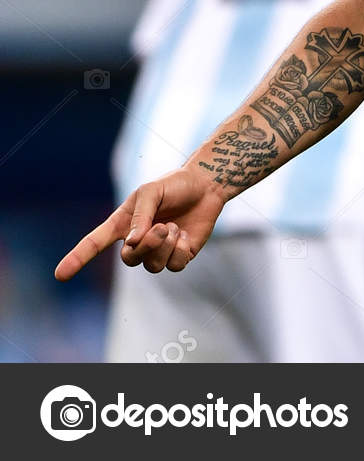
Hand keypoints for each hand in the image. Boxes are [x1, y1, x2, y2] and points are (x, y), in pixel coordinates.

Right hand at [54, 165, 224, 279]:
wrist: (206, 186)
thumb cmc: (174, 185)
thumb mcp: (151, 191)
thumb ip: (140, 215)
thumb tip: (132, 243)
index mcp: (122, 224)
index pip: (94, 244)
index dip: (77, 259)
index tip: (59, 275)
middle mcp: (137, 241)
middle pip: (129, 260)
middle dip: (146, 246)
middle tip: (163, 226)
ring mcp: (158, 251)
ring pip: (152, 266)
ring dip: (164, 245)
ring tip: (173, 226)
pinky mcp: (179, 256)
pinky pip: (173, 266)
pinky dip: (179, 250)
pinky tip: (184, 235)